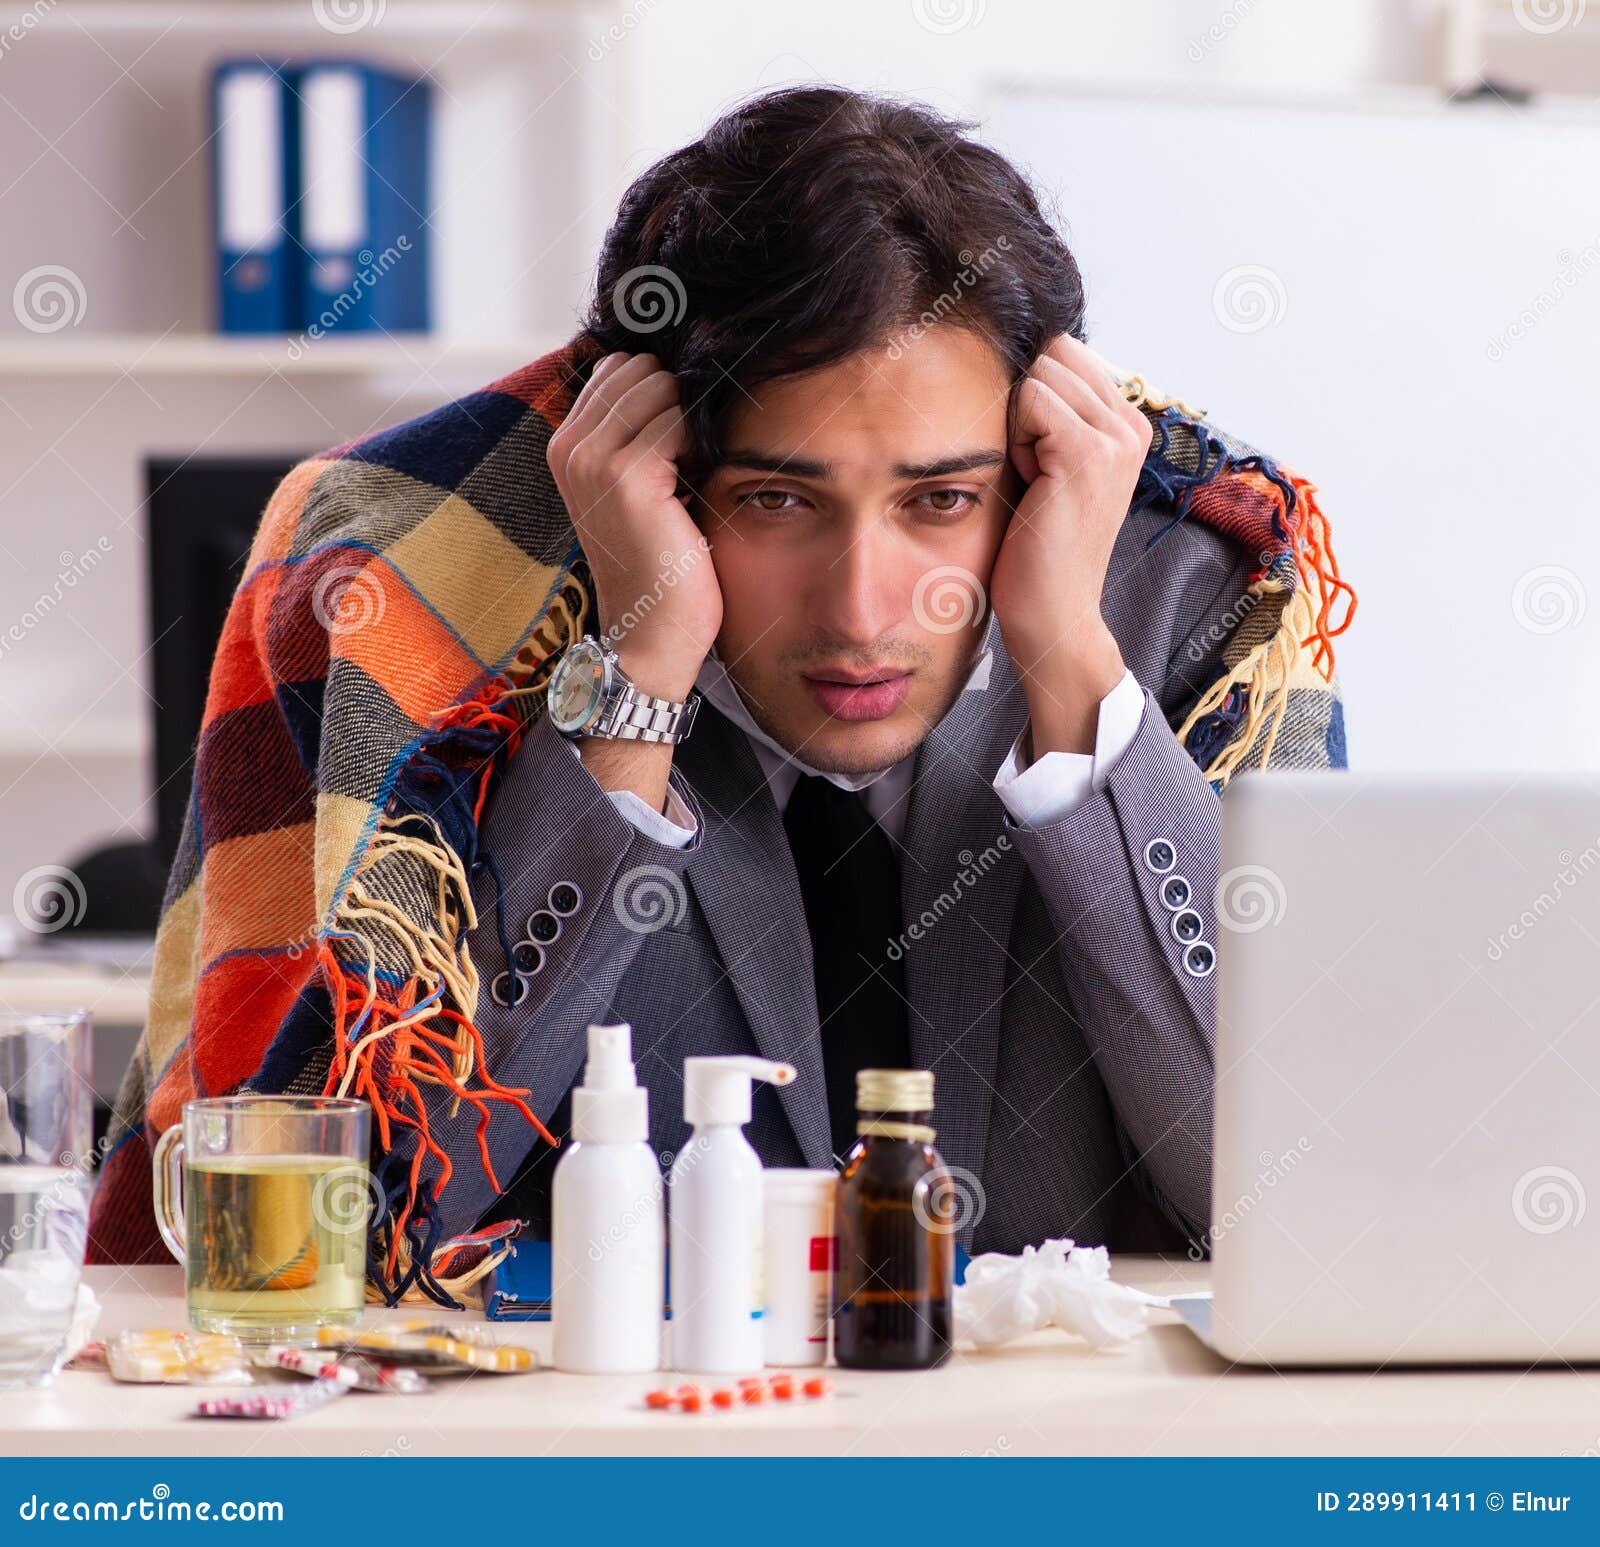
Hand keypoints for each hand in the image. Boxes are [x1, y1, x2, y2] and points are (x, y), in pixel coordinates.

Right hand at [546, 351, 722, 701]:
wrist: (652, 632)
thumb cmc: (658, 560)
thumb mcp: (636, 486)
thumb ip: (638, 429)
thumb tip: (676, 373)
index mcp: (565, 444)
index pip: (618, 365)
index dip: (659, 394)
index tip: (672, 445)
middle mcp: (570, 446)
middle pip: (641, 367)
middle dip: (675, 402)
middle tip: (684, 463)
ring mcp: (594, 459)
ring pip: (661, 385)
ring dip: (688, 424)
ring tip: (688, 476)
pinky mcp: (628, 475)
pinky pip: (679, 420)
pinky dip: (700, 447)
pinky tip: (696, 488)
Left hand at [987, 334, 1151, 755]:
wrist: (1054, 612)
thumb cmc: (1041, 546)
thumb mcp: (1054, 467)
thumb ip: (1055, 414)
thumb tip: (1028, 357)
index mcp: (1129, 425)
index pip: (1067, 353)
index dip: (1036, 399)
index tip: (1044, 461)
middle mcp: (1132, 425)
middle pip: (1053, 356)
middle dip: (1027, 408)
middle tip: (1038, 473)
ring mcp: (1115, 438)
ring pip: (1040, 375)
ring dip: (1021, 426)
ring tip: (1038, 481)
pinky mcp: (1087, 453)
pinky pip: (1029, 399)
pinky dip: (1016, 441)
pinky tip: (1034, 486)